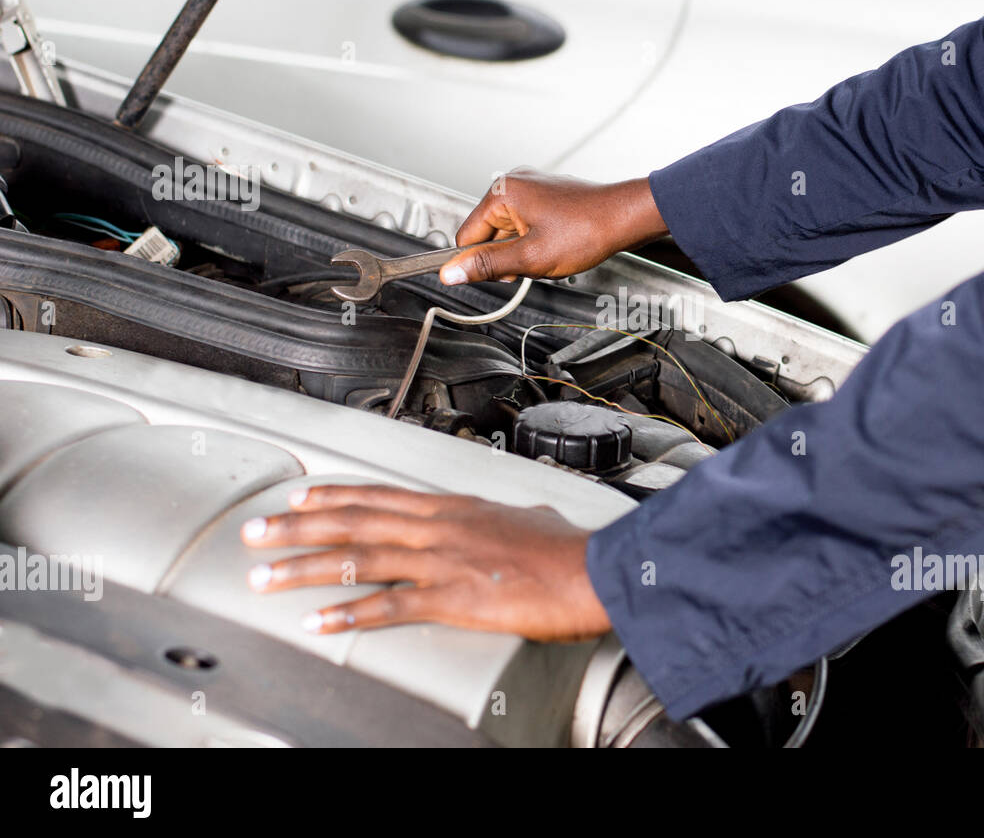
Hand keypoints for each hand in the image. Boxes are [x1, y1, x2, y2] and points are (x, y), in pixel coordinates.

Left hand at [242, 484, 611, 641]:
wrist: (593, 568)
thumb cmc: (568, 548)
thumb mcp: (529, 518)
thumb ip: (507, 517)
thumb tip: (517, 516)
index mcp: (454, 507)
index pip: (379, 495)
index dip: (333, 496)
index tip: (299, 497)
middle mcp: (438, 527)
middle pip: (353, 522)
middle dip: (297, 527)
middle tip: (255, 531)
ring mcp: (441, 560)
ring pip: (357, 559)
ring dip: (304, 568)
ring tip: (264, 575)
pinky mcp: (452, 598)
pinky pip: (389, 607)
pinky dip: (348, 614)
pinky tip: (318, 621)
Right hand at [439, 168, 667, 285]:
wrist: (624, 218)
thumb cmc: (585, 231)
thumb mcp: (529, 257)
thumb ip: (487, 265)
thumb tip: (450, 272)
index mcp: (502, 192)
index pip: (466, 237)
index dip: (484, 261)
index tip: (508, 272)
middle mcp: (513, 183)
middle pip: (488, 234)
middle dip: (508, 255)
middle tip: (537, 261)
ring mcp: (530, 187)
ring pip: (509, 232)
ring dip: (524, 250)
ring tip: (551, 252)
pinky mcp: (545, 195)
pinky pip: (526, 224)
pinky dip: (536, 240)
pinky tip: (557, 245)